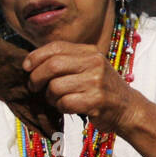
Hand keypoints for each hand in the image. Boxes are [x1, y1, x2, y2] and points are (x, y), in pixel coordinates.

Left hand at [23, 41, 138, 133]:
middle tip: (33, 87)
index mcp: (90, 52)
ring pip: (55, 87)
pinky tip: (68, 107)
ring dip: (50, 97)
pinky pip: (65, 103)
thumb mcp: (90, 67)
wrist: (129, 109)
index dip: (36, 56)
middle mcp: (94, 63)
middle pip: (52, 66)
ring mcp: (96, 82)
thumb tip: (32, 62)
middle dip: (36, 77)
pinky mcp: (96, 100)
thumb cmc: (103, 89)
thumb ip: (68, 61)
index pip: (56, 47)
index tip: (26, 67)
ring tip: (56, 100)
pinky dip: (61, 107)